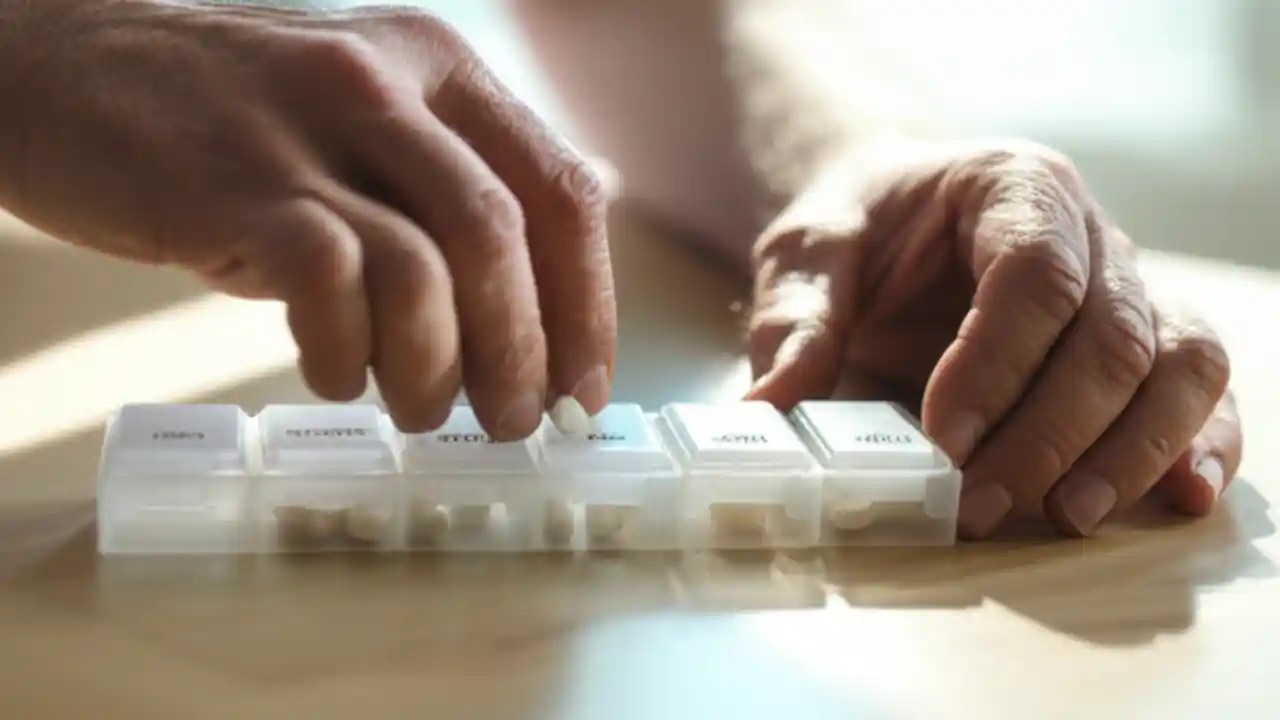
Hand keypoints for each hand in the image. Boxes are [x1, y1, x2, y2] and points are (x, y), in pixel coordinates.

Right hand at [0, 1, 614, 437]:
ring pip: (424, 270)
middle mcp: (386, 82)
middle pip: (504, 235)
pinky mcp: (232, 184)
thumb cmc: (229, 124)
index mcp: (440, 67)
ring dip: (438, 369)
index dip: (587, 305)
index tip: (583, 389)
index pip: (561, 192)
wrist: (59, 71)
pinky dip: (344, 355)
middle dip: (525, 352)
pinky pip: (330, 288)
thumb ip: (445, 195)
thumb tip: (536, 315)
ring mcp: (304, 128)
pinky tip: (331, 376)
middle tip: (513, 422)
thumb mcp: (359, 124)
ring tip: (418, 410)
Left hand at [747, 138, 1239, 537]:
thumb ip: (794, 320)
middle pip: (1109, 334)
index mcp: (1014, 187)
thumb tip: (768, 413)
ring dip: (1132, 450)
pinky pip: (1200, 389)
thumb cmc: (863, 227)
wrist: (901, 212)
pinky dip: (1200, 442)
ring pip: (1179, 363)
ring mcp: (1132, 287)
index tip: (943, 439)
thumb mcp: (810, 252)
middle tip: (982, 504)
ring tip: (1066, 516)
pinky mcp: (1148, 341)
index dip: (996, 364)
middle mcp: (1093, 233)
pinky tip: (1178, 495)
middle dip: (1049, 432)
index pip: (1033, 275)